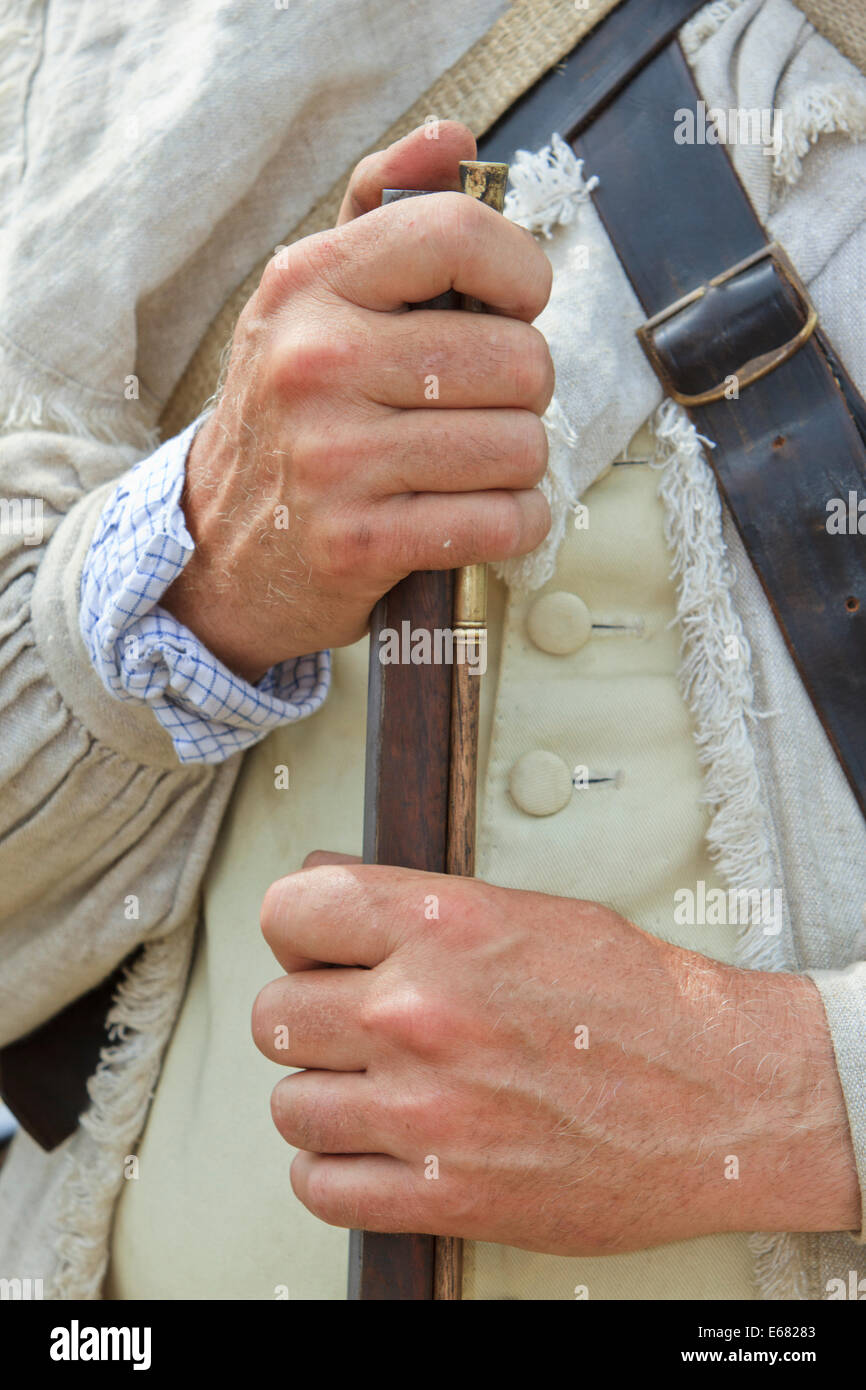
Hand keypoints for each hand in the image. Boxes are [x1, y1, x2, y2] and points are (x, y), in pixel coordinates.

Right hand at [162, 122, 552, 681]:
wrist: (222, 550)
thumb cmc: (292, 417)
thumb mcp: (312, 301)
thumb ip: (384, 212)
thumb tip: (453, 137)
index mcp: (309, 285)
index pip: (458, 234)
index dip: (521, 272)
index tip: (515, 307)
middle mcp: (315, 362)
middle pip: (518, 359)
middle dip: (524, 392)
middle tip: (481, 407)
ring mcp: (333, 458)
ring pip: (520, 446)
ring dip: (519, 465)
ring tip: (472, 465)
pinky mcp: (359, 543)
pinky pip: (503, 522)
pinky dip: (515, 524)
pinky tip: (480, 516)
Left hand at [252, 854, 859, 1253]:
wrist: (722, 1099)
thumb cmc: (641, 1003)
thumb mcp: (532, 914)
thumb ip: (422, 908)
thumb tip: (329, 892)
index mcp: (445, 928)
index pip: (291, 910)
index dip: (297, 931)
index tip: (314, 950)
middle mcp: (420, 1013)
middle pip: (275, 1016)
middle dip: (308, 1020)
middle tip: (349, 1027)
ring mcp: (425, 1110)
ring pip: (290, 1106)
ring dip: (325, 1099)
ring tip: (375, 1092)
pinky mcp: (441, 1195)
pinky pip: (320, 1188)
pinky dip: (337, 1172)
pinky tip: (378, 1150)